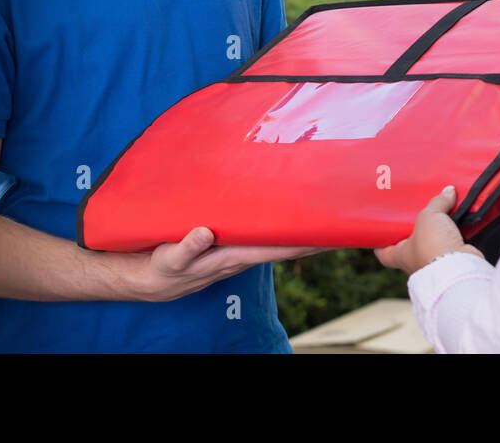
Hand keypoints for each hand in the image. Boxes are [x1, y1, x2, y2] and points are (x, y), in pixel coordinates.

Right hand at [134, 227, 329, 301]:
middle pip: (286, 246)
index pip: (276, 248)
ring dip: (302, 233)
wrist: (153, 280)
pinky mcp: (232, 246)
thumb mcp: (171, 259)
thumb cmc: (164, 268)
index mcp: (232, 257)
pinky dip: (282, 229)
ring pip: (277, 242)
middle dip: (315, 237)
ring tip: (329, 219)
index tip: (329, 233)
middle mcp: (242, 255)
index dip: (303, 241)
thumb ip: (187, 248)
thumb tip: (203, 234)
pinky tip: (295, 220)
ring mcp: (239, 252)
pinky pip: (263, 237)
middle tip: (346, 222)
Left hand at [374, 186, 484, 274]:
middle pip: (411, 243)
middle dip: (416, 228)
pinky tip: (463, 219)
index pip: (384, 252)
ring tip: (445, 210)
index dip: (380, 243)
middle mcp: (416, 260)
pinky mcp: (454, 260)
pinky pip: (453, 243)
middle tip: (419, 211)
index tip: (379, 231)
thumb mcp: (429, 217)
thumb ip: (436, 202)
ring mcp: (436, 262)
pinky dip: (458, 232)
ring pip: (435, 242)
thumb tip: (448, 191)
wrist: (459, 268)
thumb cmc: (433, 247)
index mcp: (401, 254)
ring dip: (440, 229)